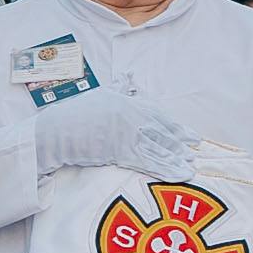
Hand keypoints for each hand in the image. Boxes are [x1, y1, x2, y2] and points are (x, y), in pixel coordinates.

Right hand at [31, 84, 179, 178]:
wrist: (59, 130)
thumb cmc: (79, 112)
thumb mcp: (102, 94)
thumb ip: (121, 87)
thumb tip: (129, 76)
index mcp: (131, 104)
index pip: (160, 116)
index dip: (177, 128)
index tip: (191, 137)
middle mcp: (134, 118)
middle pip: (163, 133)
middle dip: (180, 145)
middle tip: (193, 154)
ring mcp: (129, 136)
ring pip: (159, 149)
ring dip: (176, 159)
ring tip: (190, 168)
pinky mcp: (123, 153)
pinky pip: (149, 162)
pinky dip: (165, 170)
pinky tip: (178, 176)